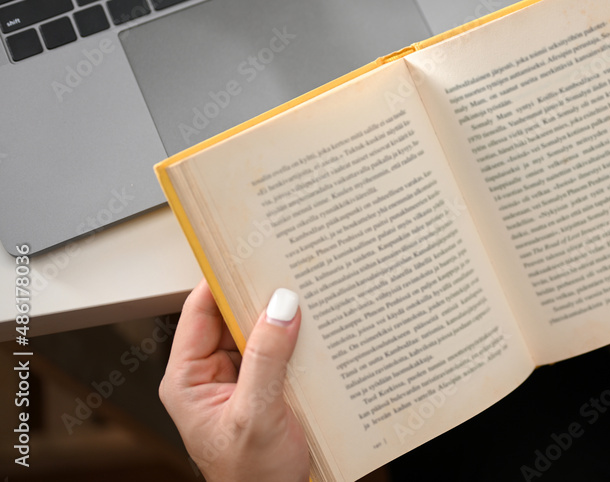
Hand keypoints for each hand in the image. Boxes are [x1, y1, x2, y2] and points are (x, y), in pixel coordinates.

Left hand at [159, 280, 308, 481]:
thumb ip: (267, 358)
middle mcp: (211, 376)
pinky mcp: (267, 388)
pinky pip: (279, 352)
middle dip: (258, 297)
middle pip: (231, 317)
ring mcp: (240, 381)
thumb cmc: (253, 478)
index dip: (221, 280)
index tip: (247, 255)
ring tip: (305, 297)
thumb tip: (280, 306)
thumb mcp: (257, 415)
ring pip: (258, 332)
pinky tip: (315, 330)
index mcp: (188, 380)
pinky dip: (296, 340)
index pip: (199, 312)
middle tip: (285, 272)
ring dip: (281, 319)